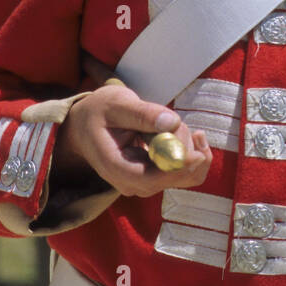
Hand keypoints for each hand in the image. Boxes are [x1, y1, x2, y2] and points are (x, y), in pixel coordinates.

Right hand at [53, 83, 211, 197]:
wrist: (85, 125)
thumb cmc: (99, 112)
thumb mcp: (116, 103)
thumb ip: (142, 113)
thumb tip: (171, 123)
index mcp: (115, 167)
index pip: (151, 179)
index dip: (178, 168)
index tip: (199, 152)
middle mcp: (131, 183)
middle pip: (173, 178)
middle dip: (185, 147)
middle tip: (176, 120)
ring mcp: (145, 182)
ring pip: (184, 173)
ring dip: (186, 144)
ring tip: (168, 122)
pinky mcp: (156, 177)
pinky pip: (184, 171)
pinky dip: (191, 150)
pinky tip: (183, 132)